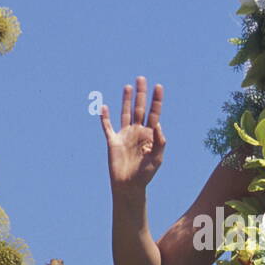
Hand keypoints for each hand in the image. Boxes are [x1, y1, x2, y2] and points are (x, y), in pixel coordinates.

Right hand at [100, 76, 165, 191]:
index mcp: (149, 135)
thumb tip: (157, 124)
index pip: (154, 113)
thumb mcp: (157, 158)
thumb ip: (160, 141)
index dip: (156, 100)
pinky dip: (105, 117)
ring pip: (125, 113)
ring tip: (128, 86)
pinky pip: (107, 127)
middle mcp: (137, 132)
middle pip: (140, 108)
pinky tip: (104, 106)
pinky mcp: (113, 141)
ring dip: (126, 100)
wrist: (129, 186)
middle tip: (142, 78)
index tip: (159, 86)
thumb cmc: (145, 174)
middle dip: (141, 94)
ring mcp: (125, 135)